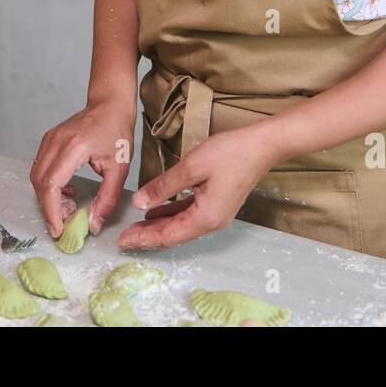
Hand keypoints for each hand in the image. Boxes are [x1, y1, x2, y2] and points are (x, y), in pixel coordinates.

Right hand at [30, 98, 136, 238]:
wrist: (110, 104)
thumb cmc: (117, 132)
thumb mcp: (119, 169)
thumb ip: (107, 199)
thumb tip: (93, 224)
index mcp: (74, 147)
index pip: (51, 184)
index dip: (51, 210)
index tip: (58, 228)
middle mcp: (57, 141)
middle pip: (39, 182)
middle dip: (48, 207)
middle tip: (65, 221)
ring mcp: (50, 139)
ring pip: (36, 176)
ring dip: (48, 197)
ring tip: (69, 206)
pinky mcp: (49, 140)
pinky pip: (40, 167)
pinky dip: (48, 184)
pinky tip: (67, 191)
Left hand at [115, 126, 275, 249]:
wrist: (261, 145)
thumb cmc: (231, 153)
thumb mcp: (191, 167)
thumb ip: (163, 187)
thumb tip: (139, 203)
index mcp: (206, 217)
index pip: (168, 235)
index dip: (144, 239)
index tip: (123, 241)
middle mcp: (212, 222)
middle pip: (173, 234)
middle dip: (147, 236)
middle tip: (123, 237)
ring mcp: (216, 214)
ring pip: (180, 226)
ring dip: (157, 226)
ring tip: (135, 226)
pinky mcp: (216, 204)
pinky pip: (188, 215)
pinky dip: (170, 215)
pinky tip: (155, 211)